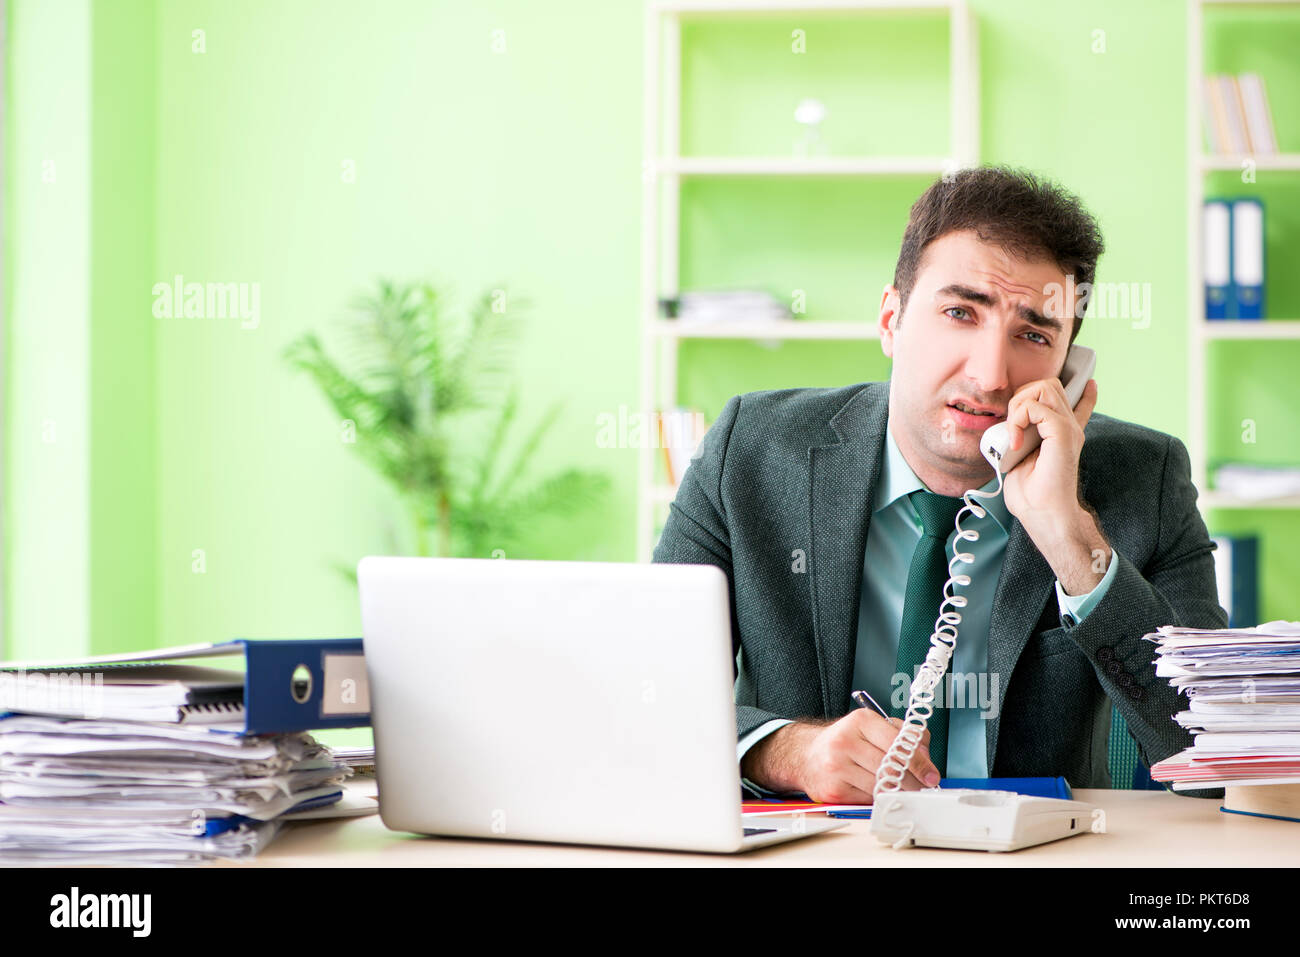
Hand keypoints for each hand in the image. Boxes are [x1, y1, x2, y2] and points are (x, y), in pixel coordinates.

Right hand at [792, 711, 939, 804]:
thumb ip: (901, 735)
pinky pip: (867, 799)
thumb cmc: (844, 741)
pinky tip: (881, 793)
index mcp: (860, 721)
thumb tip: (924, 754)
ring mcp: (837, 766)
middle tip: (923, 787)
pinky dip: (879, 798)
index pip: (898, 743)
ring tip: (905, 791)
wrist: (806, 755)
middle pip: (891, 767)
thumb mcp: (871, 727)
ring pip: (881, 785)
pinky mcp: (833, 789)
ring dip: (899, 793)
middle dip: (913, 782)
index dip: (920, 762)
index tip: (931, 775)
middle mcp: (846, 741)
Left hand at [1002, 377, 1097, 527]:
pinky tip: (1016, 443)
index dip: (1084, 393)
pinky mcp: (1062, 434)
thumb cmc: (1031, 496)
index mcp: (1063, 435)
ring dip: (1019, 406)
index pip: (1080, 404)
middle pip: (1049, 385)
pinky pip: (1035, 408)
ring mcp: (1068, 429)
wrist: (1043, 515)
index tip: (1090, 384)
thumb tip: (1005, 430)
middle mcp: (1069, 428)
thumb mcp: (1020, 460)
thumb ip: (1020, 439)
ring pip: (1044, 388)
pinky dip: (1017, 420)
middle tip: (1013, 426)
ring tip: (1014, 433)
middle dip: (1021, 396)